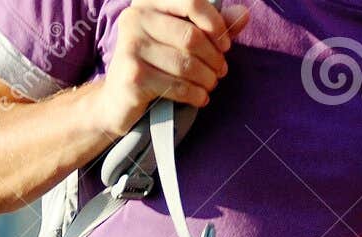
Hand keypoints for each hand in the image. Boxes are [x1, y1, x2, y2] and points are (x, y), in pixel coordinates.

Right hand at [94, 1, 249, 136]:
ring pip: (186, 64)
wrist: (117, 101)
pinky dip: (195, 94)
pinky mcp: (133, 77)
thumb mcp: (180, 40)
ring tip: (210, 86)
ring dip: (206, 79)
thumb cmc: (155, 65)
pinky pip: (176, 85)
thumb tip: (243, 15)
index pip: (191, 1)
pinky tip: (200, 98)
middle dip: (213, 59)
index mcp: (147, 1)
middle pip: (191, 37)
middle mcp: (135, 18)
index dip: (215, 23)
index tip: (225, 45)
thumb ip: (210, 27)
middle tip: (220, 72)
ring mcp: (131, 47)